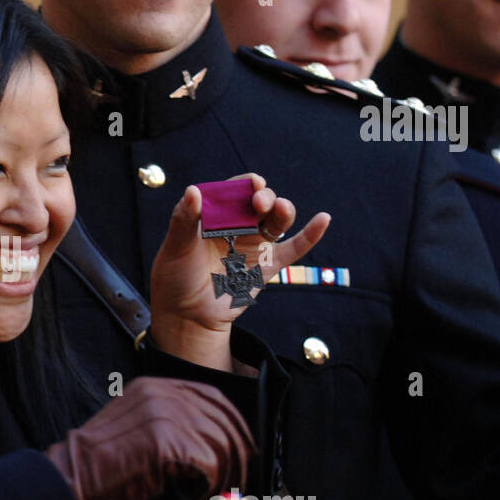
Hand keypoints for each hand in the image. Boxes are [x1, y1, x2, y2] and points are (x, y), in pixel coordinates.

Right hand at [45, 377, 254, 499]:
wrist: (71, 481)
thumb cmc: (99, 468)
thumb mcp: (135, 429)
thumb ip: (170, 425)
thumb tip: (214, 446)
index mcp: (153, 387)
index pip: (213, 397)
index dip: (235, 425)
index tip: (244, 449)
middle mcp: (160, 394)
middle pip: (223, 421)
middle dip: (237, 455)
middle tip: (235, 481)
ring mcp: (162, 415)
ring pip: (221, 444)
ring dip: (223, 475)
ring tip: (208, 493)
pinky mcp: (165, 441)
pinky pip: (209, 465)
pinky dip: (208, 486)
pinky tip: (193, 494)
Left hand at [150, 174, 330, 336]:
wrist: (188, 315)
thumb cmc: (176, 277)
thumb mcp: (175, 247)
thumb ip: (184, 220)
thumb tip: (193, 190)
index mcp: (216, 214)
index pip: (236, 190)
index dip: (246, 184)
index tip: (252, 184)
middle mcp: (239, 224)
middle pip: (261, 201)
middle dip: (264, 197)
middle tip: (259, 202)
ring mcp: (255, 244)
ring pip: (278, 220)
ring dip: (283, 210)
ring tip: (280, 209)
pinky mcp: (268, 265)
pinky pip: (294, 248)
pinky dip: (311, 235)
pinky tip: (323, 219)